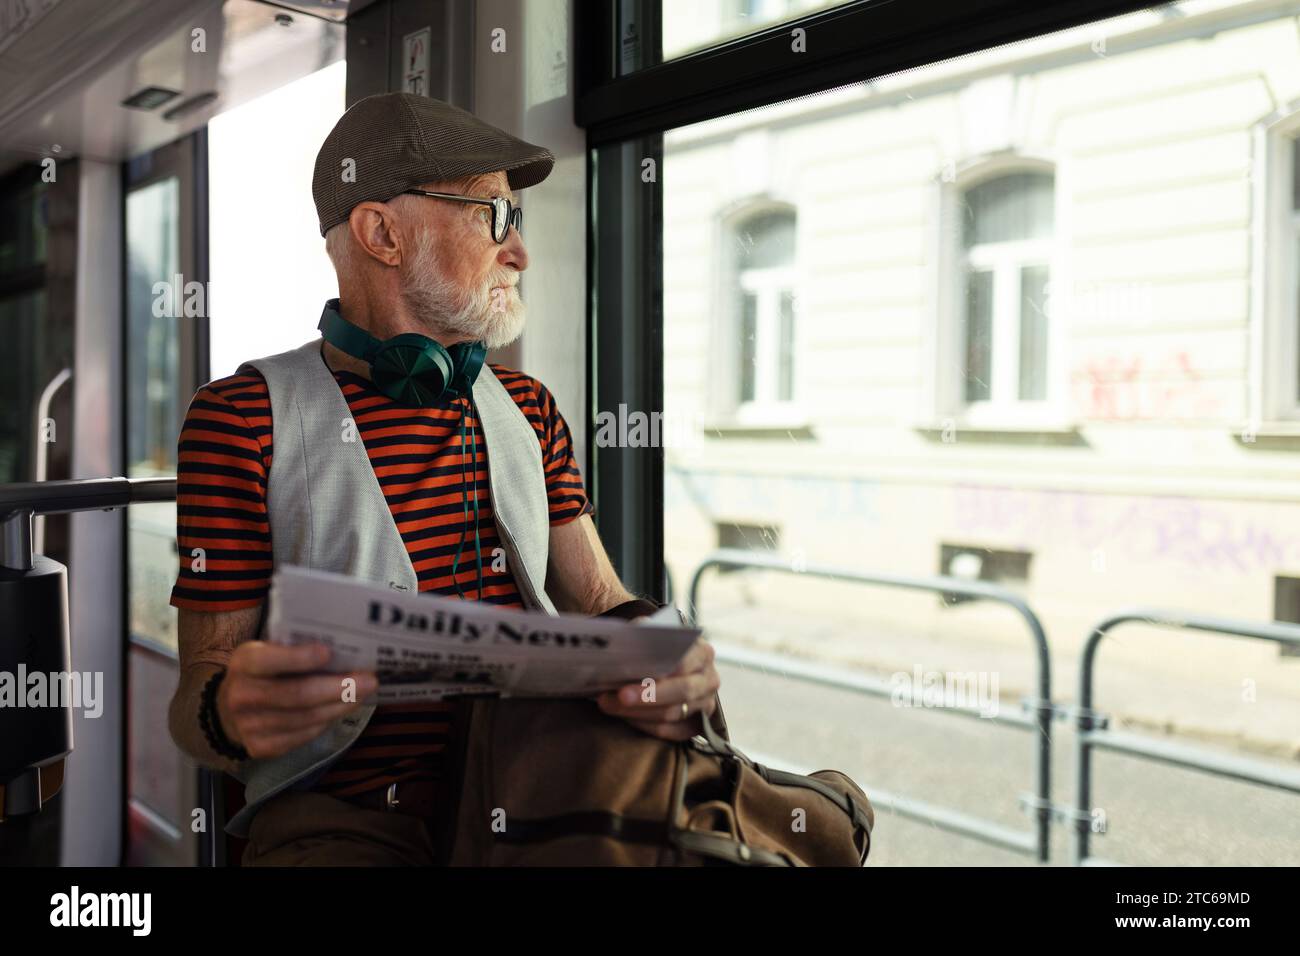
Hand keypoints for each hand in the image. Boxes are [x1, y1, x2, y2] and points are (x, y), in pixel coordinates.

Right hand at [216, 641, 377, 759]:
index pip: (270, 660)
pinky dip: (327, 721)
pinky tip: (341, 709)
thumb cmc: (263, 672)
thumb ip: (294, 648)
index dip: (300, 658)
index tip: (328, 652)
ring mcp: (250, 726)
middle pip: (298, 695)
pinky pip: (304, 735)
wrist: (228, 709)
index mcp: (244, 663)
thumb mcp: (268, 650)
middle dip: (339, 688)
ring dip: (340, 706)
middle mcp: (243, 696)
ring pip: (307, 718)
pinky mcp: (261, 748)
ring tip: (363, 694)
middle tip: (370, 681)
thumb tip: (344, 646)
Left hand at [594, 637, 720, 740]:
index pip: (682, 666)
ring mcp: (706, 703)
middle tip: (611, 700)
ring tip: (610, 705)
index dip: (654, 677)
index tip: (623, 686)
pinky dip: (647, 727)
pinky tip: (626, 718)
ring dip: (638, 712)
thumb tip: (621, 646)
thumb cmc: (657, 646)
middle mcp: (709, 679)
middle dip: (644, 698)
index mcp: (702, 652)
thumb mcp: (652, 632)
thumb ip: (641, 634)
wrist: (670, 659)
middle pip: (681, 692)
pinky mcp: (698, 723)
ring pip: (673, 714)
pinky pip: (673, 732)